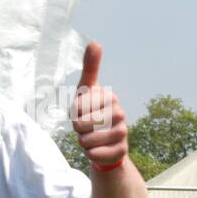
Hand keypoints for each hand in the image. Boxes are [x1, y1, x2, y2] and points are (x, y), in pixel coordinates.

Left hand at [71, 42, 127, 170]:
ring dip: (82, 142)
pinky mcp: (121, 151)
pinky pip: (96, 155)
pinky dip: (90, 154)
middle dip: (77, 128)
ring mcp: (122, 132)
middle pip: (83, 124)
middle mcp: (119, 113)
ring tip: (88, 138)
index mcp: (109, 97)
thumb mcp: (85, 90)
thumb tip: (96, 42)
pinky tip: (94, 150)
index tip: (80, 111)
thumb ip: (90, 68)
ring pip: (88, 141)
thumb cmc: (90, 112)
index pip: (79, 106)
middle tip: (83, 127)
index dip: (74, 112)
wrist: (102, 142)